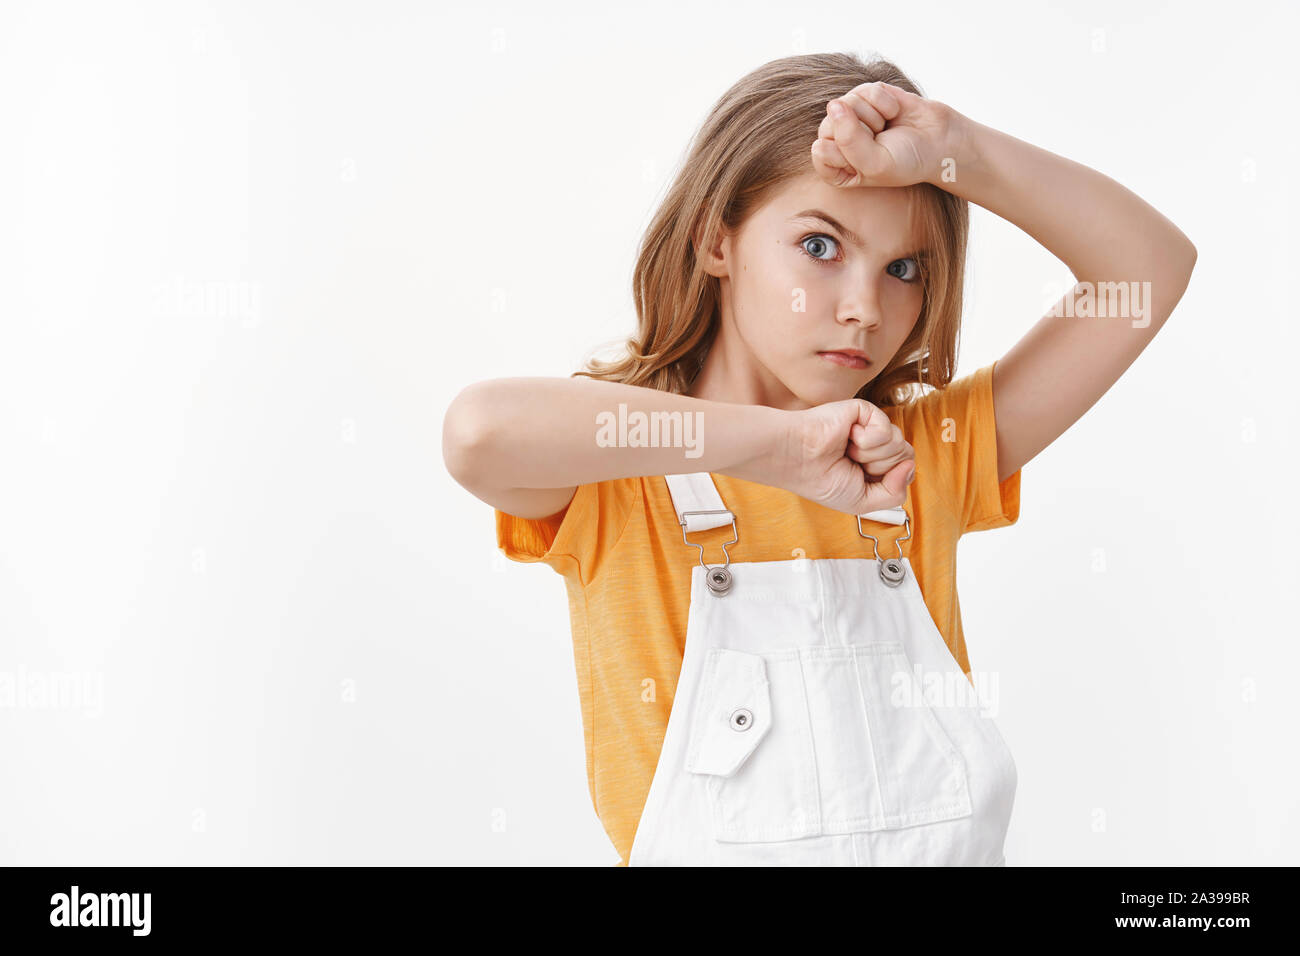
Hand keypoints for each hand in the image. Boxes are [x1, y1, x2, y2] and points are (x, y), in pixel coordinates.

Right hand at [767, 399, 915, 516]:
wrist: (797, 460)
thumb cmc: (821, 480)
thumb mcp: (863, 502)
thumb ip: (895, 493)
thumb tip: (909, 466)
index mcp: (874, 463)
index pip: (905, 469)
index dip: (889, 480)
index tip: (861, 479)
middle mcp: (875, 443)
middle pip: (906, 456)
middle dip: (880, 468)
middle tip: (851, 463)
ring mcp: (871, 425)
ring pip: (900, 445)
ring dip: (870, 456)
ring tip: (846, 450)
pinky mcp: (865, 410)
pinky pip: (887, 431)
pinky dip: (866, 441)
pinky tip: (847, 437)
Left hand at [810, 81, 963, 188]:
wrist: (939, 140)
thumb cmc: (906, 161)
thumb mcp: (875, 164)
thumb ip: (848, 140)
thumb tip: (833, 103)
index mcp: (835, 167)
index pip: (821, 152)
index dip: (848, 152)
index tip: (870, 159)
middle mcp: (837, 140)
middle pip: (829, 125)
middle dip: (862, 132)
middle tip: (882, 141)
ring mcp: (850, 115)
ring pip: (846, 104)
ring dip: (874, 117)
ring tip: (887, 127)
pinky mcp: (866, 95)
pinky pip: (865, 90)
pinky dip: (885, 102)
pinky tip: (894, 113)